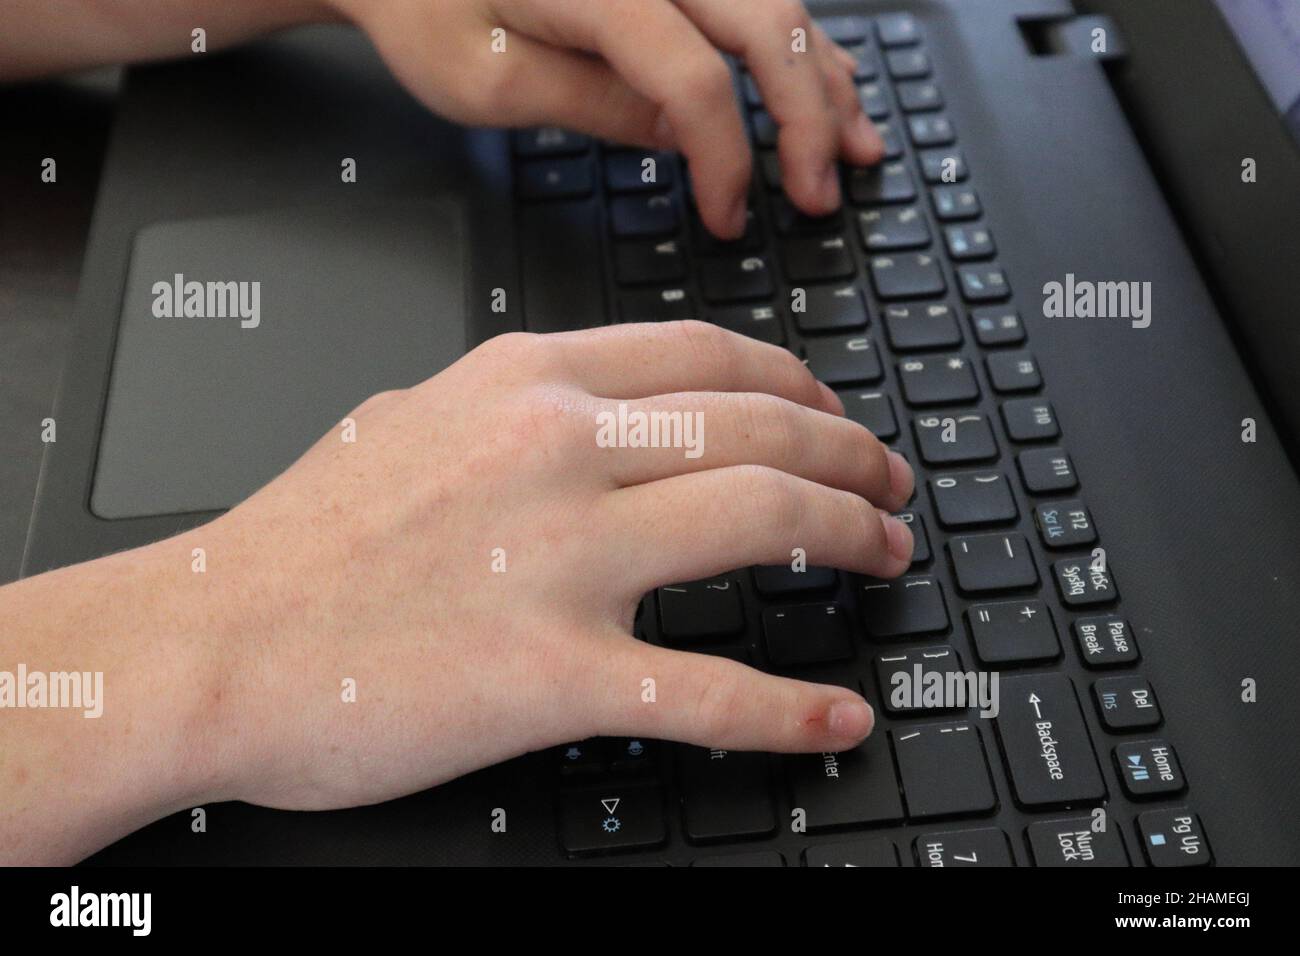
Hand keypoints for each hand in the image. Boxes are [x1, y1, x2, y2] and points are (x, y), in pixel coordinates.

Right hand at [197, 322, 913, 810]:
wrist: (207, 640)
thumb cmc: (299, 541)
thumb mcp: (412, 419)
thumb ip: (515, 404)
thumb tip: (598, 409)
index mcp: (527, 381)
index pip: (709, 356)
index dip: (799, 384)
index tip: (831, 413)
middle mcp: (559, 449)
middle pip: (762, 429)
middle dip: (852, 454)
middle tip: (888, 484)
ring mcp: (563, 559)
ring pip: (762, 521)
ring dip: (851, 536)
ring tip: (887, 554)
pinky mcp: (553, 672)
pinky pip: (707, 692)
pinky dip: (789, 709)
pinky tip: (837, 716)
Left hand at [331, 0, 882, 235]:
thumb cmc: (420, 5)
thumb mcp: (486, 81)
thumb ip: (594, 106)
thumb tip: (681, 140)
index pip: (696, 80)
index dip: (725, 158)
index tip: (728, 217)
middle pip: (767, 27)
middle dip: (807, 119)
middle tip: (821, 195)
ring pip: (777, 3)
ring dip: (823, 77)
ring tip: (858, 145)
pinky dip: (796, 45)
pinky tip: (825, 80)